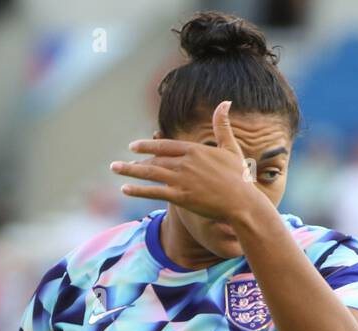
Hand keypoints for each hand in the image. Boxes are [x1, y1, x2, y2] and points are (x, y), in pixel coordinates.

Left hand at [110, 100, 261, 223]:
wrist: (242, 202)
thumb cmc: (239, 177)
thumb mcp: (231, 148)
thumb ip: (222, 126)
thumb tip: (225, 101)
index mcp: (195, 150)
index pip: (165, 145)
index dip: (147, 146)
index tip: (133, 147)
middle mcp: (185, 162)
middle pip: (154, 159)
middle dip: (135, 160)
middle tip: (118, 163)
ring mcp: (181, 179)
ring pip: (150, 172)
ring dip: (130, 170)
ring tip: (115, 169)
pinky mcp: (180, 196)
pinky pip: (154, 191)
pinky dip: (138, 190)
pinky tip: (125, 188)